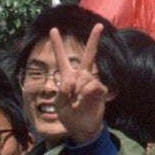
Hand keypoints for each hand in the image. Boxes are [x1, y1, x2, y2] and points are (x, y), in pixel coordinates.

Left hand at [50, 24, 108, 144]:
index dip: (57, 44)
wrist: (82, 128)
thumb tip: (73, 81)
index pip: (62, 58)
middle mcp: (81, 76)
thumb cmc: (68, 116)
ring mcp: (91, 82)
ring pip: (85, 77)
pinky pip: (92, 86)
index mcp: (67, 77)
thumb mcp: (59, 104)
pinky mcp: (100, 90)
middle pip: (88, 55)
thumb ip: (62, 91)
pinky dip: (86, 94)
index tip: (54, 29)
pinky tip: (86, 102)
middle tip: (99, 26)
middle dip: (94, 40)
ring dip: (79, 90)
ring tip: (78, 101)